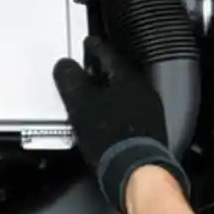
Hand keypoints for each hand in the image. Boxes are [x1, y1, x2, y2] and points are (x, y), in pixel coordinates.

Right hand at [53, 37, 187, 210]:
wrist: (136, 170)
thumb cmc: (109, 135)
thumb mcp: (80, 104)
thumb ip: (70, 80)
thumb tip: (64, 65)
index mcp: (126, 78)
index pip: (107, 53)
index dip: (93, 47)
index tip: (87, 43)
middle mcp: (143, 90)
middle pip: (117, 73)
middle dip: (100, 71)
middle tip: (85, 70)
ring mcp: (150, 110)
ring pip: (125, 91)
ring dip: (108, 90)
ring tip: (92, 95)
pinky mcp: (150, 130)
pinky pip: (130, 110)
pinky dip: (116, 108)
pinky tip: (106, 118)